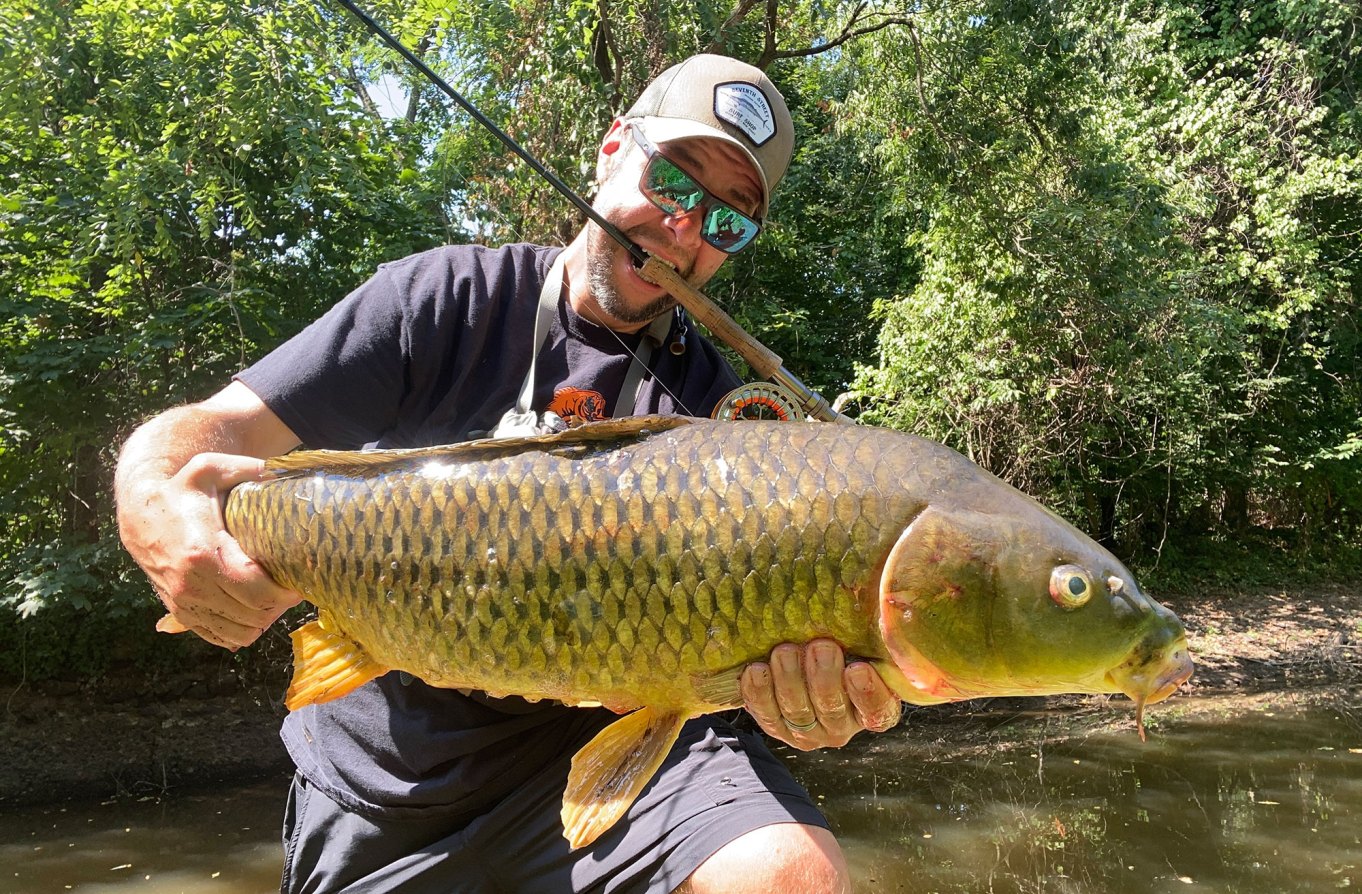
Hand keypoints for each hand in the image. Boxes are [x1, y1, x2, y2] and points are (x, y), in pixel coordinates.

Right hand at [118, 452, 299, 649]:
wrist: (140, 513)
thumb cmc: (181, 490)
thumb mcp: (210, 469)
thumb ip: (248, 468)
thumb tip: (283, 471)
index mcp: (203, 554)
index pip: (257, 592)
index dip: (286, 594)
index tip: (300, 582)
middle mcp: (191, 585)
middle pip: (253, 615)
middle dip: (280, 606)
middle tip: (293, 589)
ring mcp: (184, 602)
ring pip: (240, 633)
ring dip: (264, 620)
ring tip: (275, 598)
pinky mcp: (180, 612)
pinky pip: (220, 638)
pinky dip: (242, 631)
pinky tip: (253, 610)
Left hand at [740, 639, 901, 749]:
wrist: (800, 664)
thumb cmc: (842, 645)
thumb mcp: (861, 641)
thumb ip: (869, 631)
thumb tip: (884, 587)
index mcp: (873, 707)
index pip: (878, 710)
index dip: (869, 693)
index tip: (858, 668)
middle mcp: (841, 725)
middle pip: (832, 709)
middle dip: (824, 677)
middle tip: (820, 646)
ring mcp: (807, 731)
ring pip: (797, 712)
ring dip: (790, 680)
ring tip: (784, 651)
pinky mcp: (776, 727)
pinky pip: (765, 713)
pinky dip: (759, 692)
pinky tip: (756, 669)